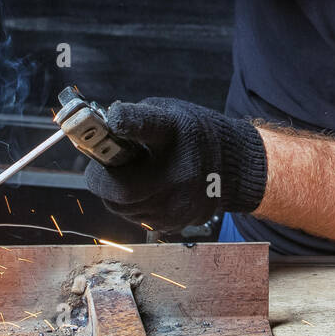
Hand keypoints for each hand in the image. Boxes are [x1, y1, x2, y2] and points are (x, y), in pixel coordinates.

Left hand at [84, 98, 267, 233]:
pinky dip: (132, 205)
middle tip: (105, 165)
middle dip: (102, 178)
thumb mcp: (169, 112)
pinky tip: (148, 189)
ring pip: (120, 208)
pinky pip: (135, 218)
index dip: (126, 121)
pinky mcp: (175, 223)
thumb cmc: (194, 136)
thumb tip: (101, 130)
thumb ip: (135, 118)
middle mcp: (178, 171)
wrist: (233, 166)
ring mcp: (177, 203)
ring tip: (132, 175)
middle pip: (118, 187)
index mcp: (175, 131)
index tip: (111, 119)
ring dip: (116, 192)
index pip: (148, 125)